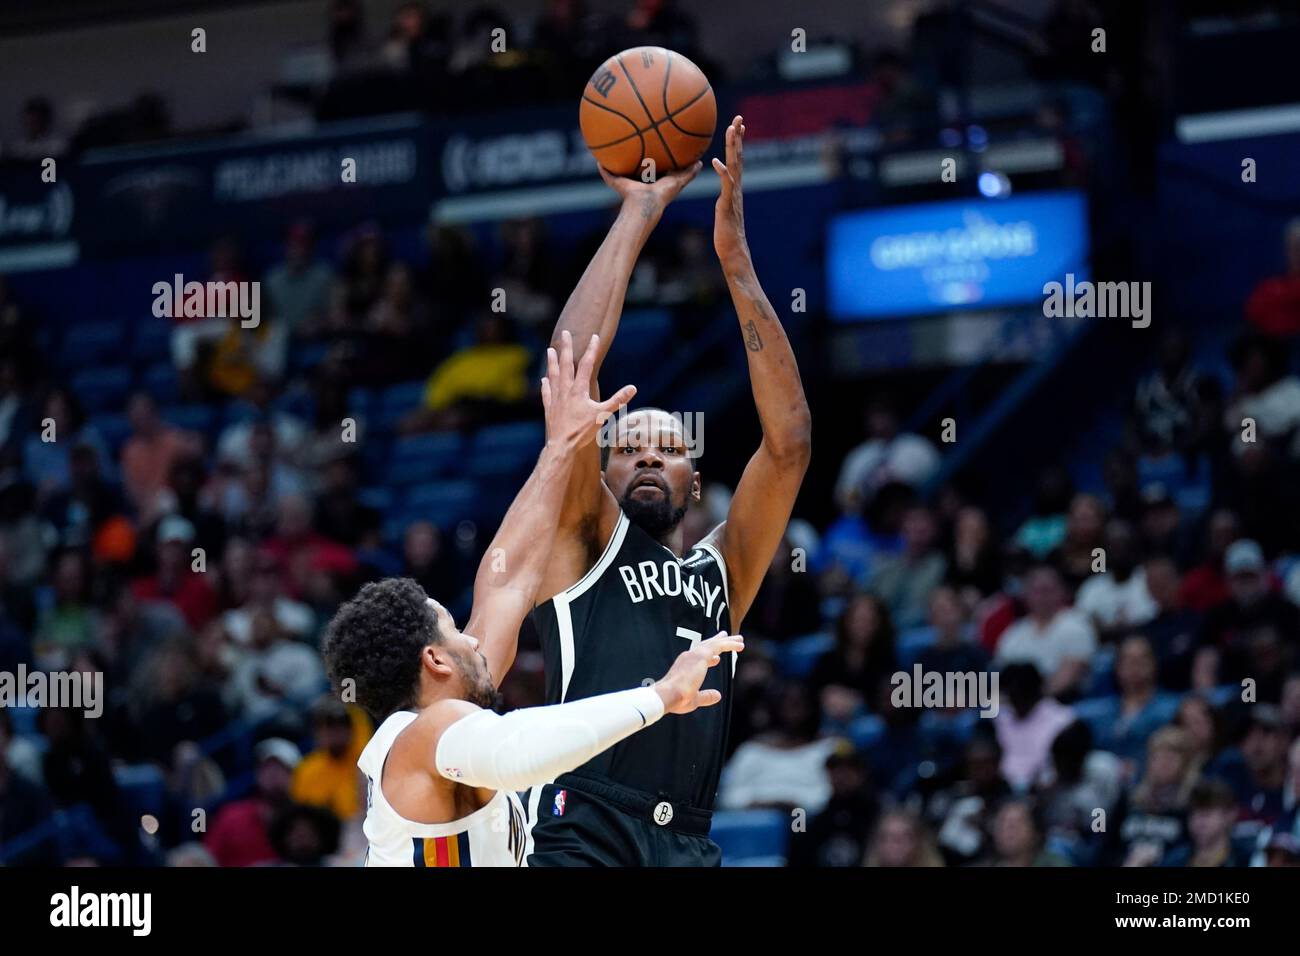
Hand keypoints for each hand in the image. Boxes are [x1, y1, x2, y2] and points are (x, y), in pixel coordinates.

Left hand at [541, 330, 634, 450]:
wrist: (562, 445)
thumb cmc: (582, 431)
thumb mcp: (603, 415)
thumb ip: (618, 400)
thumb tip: (633, 388)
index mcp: (579, 390)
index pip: (586, 365)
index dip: (591, 350)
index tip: (594, 337)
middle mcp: (566, 390)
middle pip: (566, 364)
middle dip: (566, 348)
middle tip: (564, 333)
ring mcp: (556, 399)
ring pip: (553, 375)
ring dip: (552, 362)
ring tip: (549, 350)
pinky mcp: (550, 409)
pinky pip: (547, 393)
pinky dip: (545, 385)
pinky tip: (544, 380)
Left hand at [599, 161, 701, 221]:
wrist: (642, 204)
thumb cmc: (629, 196)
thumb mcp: (617, 181)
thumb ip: (608, 173)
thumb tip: (598, 162)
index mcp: (650, 182)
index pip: (654, 171)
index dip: (657, 163)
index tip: (658, 154)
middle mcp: (661, 183)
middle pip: (669, 171)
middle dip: (673, 163)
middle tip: (679, 152)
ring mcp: (671, 184)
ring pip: (681, 173)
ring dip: (688, 166)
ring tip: (695, 155)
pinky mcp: (678, 184)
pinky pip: (688, 175)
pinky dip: (694, 169)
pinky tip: (700, 161)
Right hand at [654, 632, 743, 714]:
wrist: (669, 695)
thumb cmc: (677, 699)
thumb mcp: (695, 699)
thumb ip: (707, 696)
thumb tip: (718, 695)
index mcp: (684, 666)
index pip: (698, 657)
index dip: (709, 656)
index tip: (717, 658)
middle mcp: (688, 657)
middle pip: (706, 645)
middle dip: (717, 641)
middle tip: (726, 635)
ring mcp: (694, 655)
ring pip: (714, 644)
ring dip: (728, 641)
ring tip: (740, 639)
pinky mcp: (701, 656)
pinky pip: (719, 646)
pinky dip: (730, 644)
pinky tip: (740, 646)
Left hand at [712, 115, 749, 268]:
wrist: (733, 250)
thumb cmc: (726, 233)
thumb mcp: (722, 210)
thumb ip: (722, 198)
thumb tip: (720, 194)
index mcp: (733, 188)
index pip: (737, 160)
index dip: (737, 142)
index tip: (738, 124)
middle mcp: (736, 188)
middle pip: (739, 157)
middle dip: (738, 137)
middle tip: (739, 117)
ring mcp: (733, 195)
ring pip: (735, 166)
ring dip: (734, 147)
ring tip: (732, 129)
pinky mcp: (727, 204)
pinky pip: (726, 186)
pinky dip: (723, 172)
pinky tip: (716, 162)